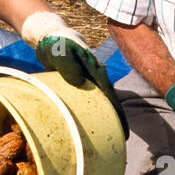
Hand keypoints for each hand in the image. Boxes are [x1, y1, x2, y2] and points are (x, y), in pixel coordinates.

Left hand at [22, 11, 127, 136]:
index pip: (108, 92)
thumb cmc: (56, 45)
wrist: (51, 39)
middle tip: (124, 135)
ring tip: (111, 130)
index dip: (116, 109)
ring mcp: (86, 80)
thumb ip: (68, 65)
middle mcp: (93, 76)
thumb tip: (80, 82)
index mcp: (93, 70)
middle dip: (116, 116)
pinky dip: (91, 110)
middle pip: (107, 99)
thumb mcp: (61, 52)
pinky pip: (86, 99)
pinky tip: (91, 120)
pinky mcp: (77, 83)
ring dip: (105, 114)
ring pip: (98, 100)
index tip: (122, 124)